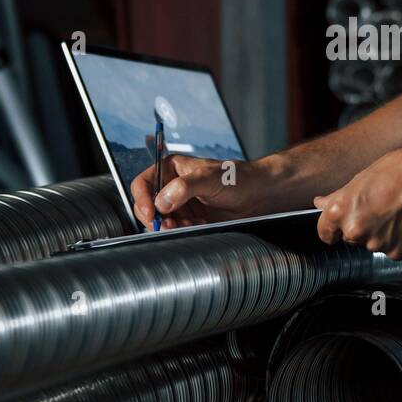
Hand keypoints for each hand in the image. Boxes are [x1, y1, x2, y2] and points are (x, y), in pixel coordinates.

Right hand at [128, 155, 271, 229]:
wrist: (258, 195)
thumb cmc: (238, 178)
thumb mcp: (210, 178)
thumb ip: (184, 187)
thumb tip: (162, 202)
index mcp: (171, 169)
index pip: (143, 184)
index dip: (142, 200)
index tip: (151, 215)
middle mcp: (172, 186)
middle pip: (148, 206)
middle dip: (157, 218)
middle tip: (170, 226)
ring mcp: (181, 204)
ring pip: (161, 221)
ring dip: (172, 227)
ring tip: (190, 225)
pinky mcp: (190, 219)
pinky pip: (176, 230)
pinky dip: (183, 232)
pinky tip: (198, 226)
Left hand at [314, 144, 401, 260]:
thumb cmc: (399, 168)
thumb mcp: (361, 178)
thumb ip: (338, 197)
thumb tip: (321, 203)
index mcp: (340, 212)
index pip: (325, 233)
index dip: (334, 227)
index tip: (341, 224)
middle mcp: (356, 231)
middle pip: (351, 238)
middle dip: (362, 226)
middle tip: (380, 206)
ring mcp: (378, 244)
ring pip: (374, 244)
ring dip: (382, 233)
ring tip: (398, 209)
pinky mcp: (400, 251)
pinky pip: (394, 249)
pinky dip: (400, 239)